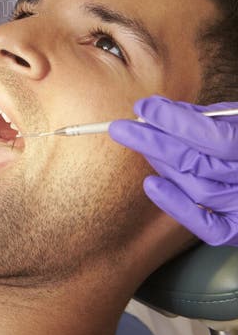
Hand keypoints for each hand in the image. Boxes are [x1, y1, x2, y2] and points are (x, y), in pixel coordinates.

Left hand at [110, 97, 237, 245]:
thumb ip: (207, 119)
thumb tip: (161, 111)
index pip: (213, 137)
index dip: (176, 122)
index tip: (144, 108)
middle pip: (197, 162)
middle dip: (155, 142)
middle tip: (122, 128)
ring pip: (196, 187)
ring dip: (162, 164)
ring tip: (139, 144)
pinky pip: (207, 226)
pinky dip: (177, 206)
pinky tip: (152, 184)